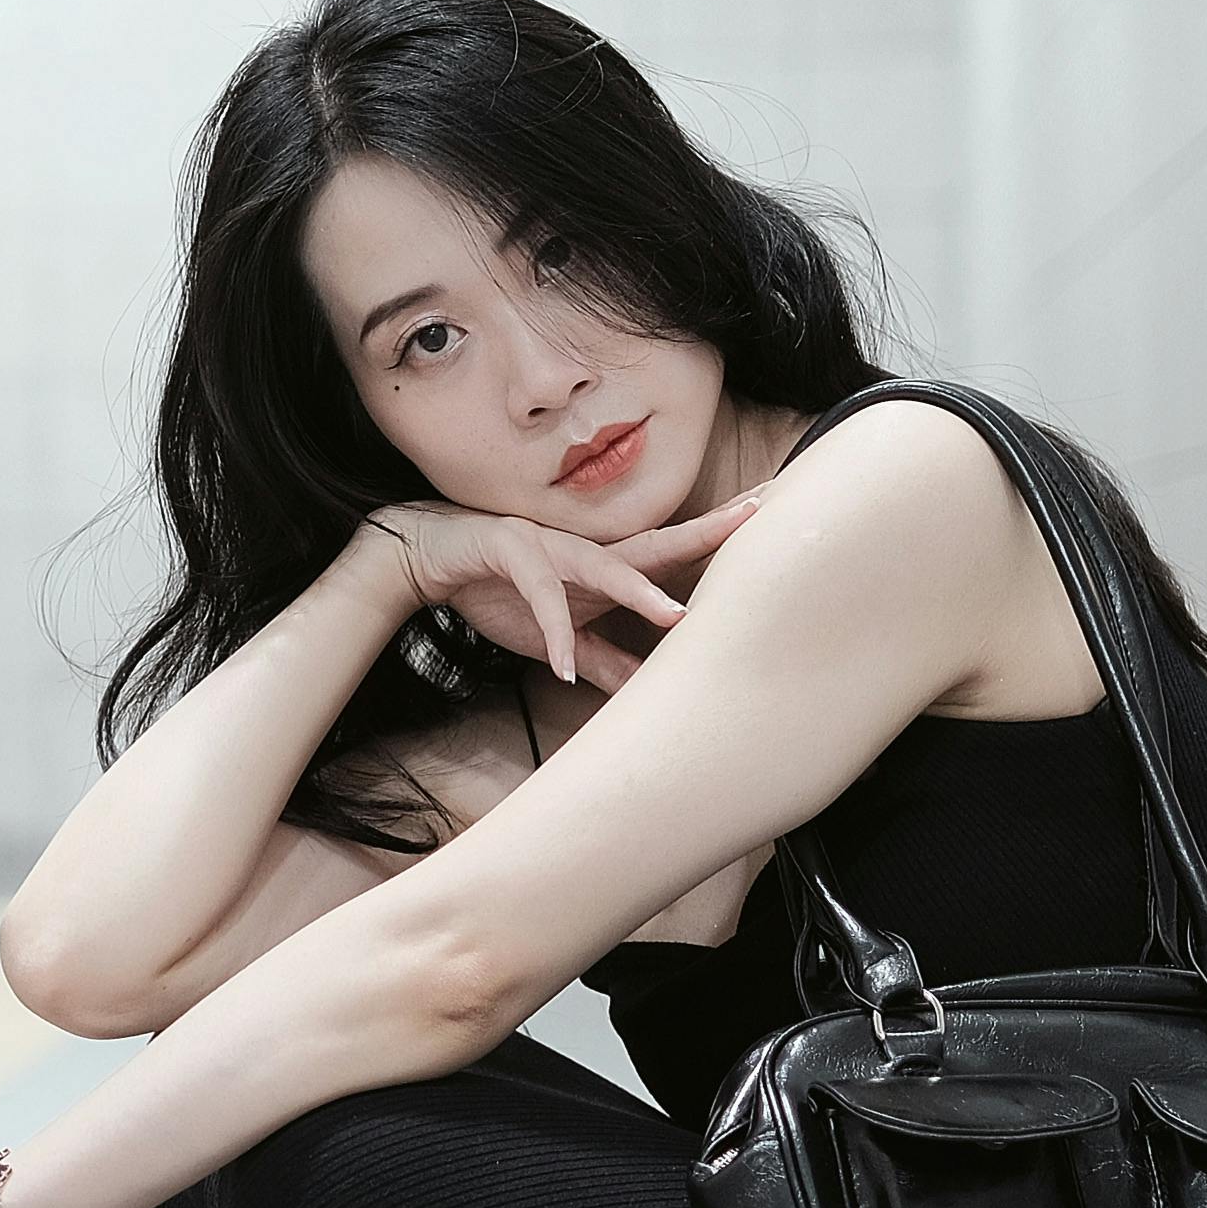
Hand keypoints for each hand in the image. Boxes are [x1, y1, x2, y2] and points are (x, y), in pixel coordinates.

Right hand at [362, 496, 757, 691]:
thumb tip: (645, 695)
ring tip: (673, 615)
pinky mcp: (513, 553)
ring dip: (638, 591)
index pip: (677, 551)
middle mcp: (591, 551)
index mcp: (608, 568)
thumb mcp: (559, 637)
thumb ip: (602, 662)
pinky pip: (539, 598)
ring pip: (606, 566)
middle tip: (760, 511)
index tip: (773, 516)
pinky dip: (550, 634)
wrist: (433, 556)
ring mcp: (554, 547)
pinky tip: (559, 666)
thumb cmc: (500, 589)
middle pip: (660, 540)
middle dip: (710, 528)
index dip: (723, 535)